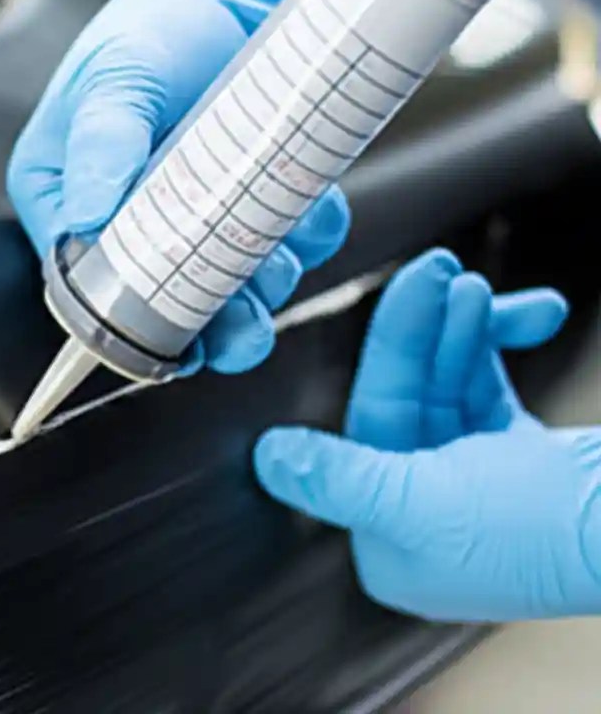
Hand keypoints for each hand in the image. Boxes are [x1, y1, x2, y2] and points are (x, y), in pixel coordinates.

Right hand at [7, 0, 350, 373]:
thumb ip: (100, 141)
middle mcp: (132, 220)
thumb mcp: (115, 80)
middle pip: (165, 301)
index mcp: (69, 200)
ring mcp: (201, 214)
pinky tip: (305, 212)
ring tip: (275, 260)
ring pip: (231, 283)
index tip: (169, 340)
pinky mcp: (257, 202)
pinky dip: (305, 237)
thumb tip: (87, 216)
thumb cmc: (154, 31)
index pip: (83, 284)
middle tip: (240, 327)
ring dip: (261, 287)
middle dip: (210, 321)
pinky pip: (287, 241)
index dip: (127, 322)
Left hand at [255, 249, 600, 621]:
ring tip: (479, 288)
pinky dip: (499, 353)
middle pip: (409, 399)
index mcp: (395, 545)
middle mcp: (428, 519)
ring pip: (449, 388)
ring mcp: (477, 491)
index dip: (390, 352)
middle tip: (440, 271)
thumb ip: (341, 478)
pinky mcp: (521, 466)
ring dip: (466, 333)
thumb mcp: (422, 502)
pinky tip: (526, 315)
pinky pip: (490, 393)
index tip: (410, 290)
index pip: (371, 428)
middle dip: (427, 332)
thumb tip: (269, 460)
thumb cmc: (547, 532)